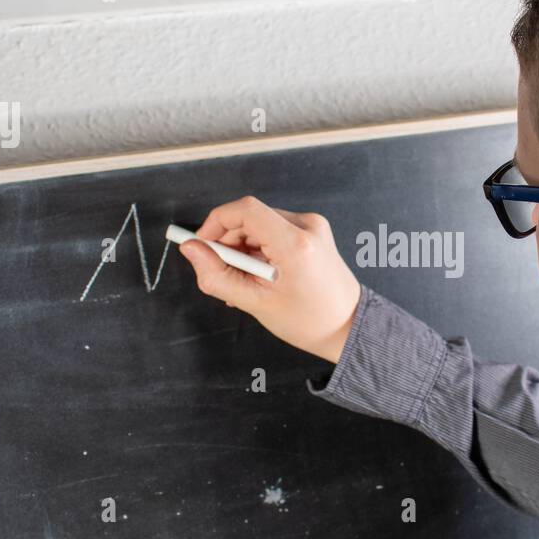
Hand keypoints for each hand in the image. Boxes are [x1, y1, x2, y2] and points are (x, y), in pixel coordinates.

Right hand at [177, 196, 360, 363]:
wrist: (346, 327)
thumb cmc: (309, 321)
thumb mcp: (255, 303)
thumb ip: (217, 276)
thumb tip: (191, 250)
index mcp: (296, 244)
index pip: (245, 210)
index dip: (216, 223)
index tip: (201, 244)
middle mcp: (307, 227)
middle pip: (250, 218)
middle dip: (228, 243)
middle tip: (224, 274)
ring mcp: (313, 227)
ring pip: (259, 225)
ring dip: (243, 249)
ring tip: (245, 282)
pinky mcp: (313, 232)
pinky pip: (273, 231)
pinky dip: (259, 250)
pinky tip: (259, 275)